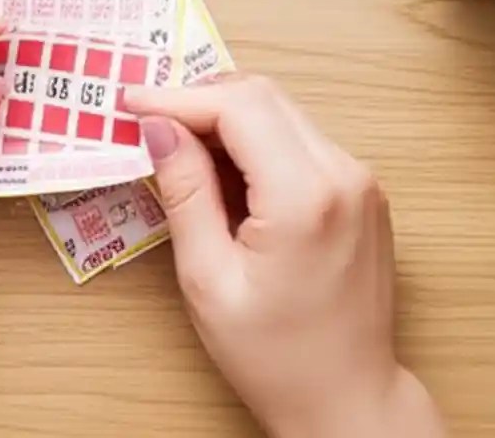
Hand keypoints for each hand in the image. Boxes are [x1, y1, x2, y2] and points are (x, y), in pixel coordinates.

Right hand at [126, 75, 445, 437]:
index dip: (177, 97)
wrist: (347, 398)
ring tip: (180, 152)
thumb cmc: (276, 357)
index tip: (131, 103)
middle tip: (148, 122)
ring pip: (283, 112)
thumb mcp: (208, 279)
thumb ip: (185, 194)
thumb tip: (159, 129)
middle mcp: (345, 176)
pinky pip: (302, 140)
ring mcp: (361, 181)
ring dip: (227, 118)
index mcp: (306, 197)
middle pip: (263, 96)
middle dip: (199, 99)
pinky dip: (257, 140)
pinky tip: (224, 173)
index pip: (237, 107)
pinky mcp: (362, 191)